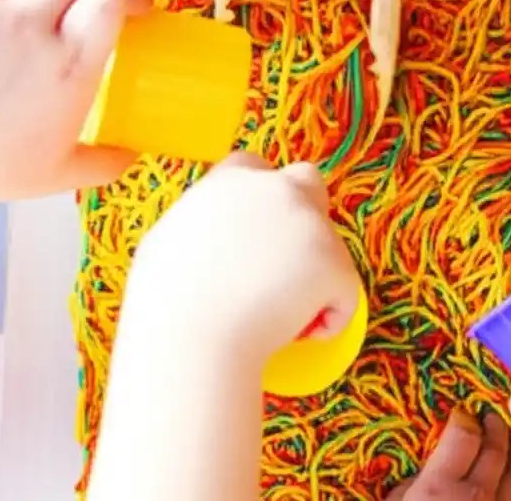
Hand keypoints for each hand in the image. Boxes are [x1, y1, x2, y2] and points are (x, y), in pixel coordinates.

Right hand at [123, 153, 360, 365]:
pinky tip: (299, 336)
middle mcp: (275, 190)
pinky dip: (330, 317)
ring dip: (314, 275)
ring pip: (331, 246)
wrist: (187, 340)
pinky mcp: (334, 263)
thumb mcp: (169, 240)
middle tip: (287, 265)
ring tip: (278, 317)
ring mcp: (309, 223)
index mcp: (231, 181)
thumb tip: (219, 237)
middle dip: (306, 217)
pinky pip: (345, 294)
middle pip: (308, 184)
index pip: (258, 170)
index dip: (264, 202)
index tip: (260, 234)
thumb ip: (202, 223)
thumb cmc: (165, 303)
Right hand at [387, 409, 510, 500]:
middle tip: (491, 419)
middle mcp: (477, 497)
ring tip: (510, 448)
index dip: (463, 420)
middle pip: (496, 450)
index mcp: (439, 488)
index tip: (461, 414)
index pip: (463, 435)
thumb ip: (407, 489)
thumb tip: (421, 474)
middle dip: (495, 429)